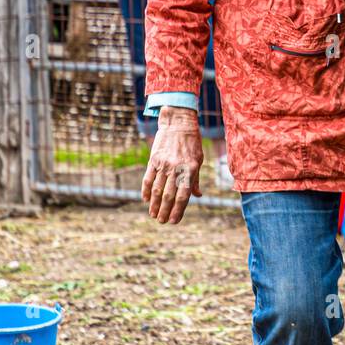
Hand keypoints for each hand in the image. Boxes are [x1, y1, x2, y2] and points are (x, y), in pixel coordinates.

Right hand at [141, 106, 202, 222]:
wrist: (179, 123)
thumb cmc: (192, 143)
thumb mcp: (198, 160)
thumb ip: (195, 179)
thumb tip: (198, 196)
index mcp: (190, 169)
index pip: (183, 195)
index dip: (178, 210)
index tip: (174, 221)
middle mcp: (176, 168)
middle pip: (169, 195)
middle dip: (165, 211)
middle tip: (162, 221)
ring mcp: (164, 164)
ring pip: (157, 189)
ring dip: (154, 204)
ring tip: (153, 215)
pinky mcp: (153, 159)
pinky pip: (148, 178)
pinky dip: (146, 190)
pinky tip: (146, 200)